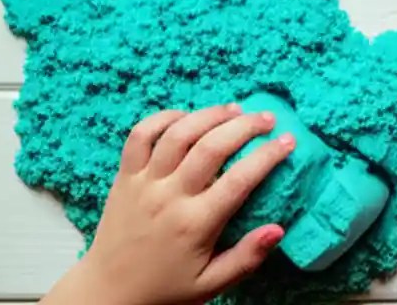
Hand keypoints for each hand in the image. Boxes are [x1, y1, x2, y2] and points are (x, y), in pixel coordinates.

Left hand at [42, 104, 295, 304]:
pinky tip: (187, 116)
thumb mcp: (211, 284)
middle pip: (210, 147)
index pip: (239, 180)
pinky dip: (164, 118)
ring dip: (209, 115)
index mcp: (195, 224)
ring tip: (233, 110)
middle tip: (267, 119)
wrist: (107, 292)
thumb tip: (278, 229)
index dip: (268, 155)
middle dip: (245, 126)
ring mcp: (144, 183)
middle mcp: (169, 197)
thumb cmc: (165, 288)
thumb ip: (246, 258)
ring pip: (177, 134)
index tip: (288, 141)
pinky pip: (140, 135)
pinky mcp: (124, 177)